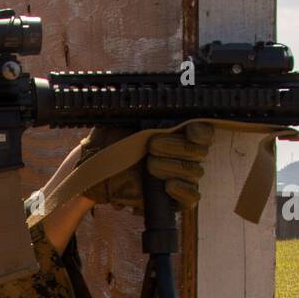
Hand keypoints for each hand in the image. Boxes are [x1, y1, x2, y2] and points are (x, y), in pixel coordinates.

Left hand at [78, 122, 215, 211]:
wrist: (96, 170)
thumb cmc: (111, 142)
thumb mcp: (121, 120)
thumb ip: (139, 109)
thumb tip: (143, 98)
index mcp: (177, 133)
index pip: (202, 132)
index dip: (200, 131)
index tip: (189, 130)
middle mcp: (183, 155)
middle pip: (198, 152)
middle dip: (176, 147)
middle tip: (152, 146)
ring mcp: (181, 178)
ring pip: (194, 172)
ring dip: (173, 167)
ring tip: (150, 165)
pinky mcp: (174, 200)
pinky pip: (191, 199)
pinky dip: (183, 191)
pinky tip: (168, 185)